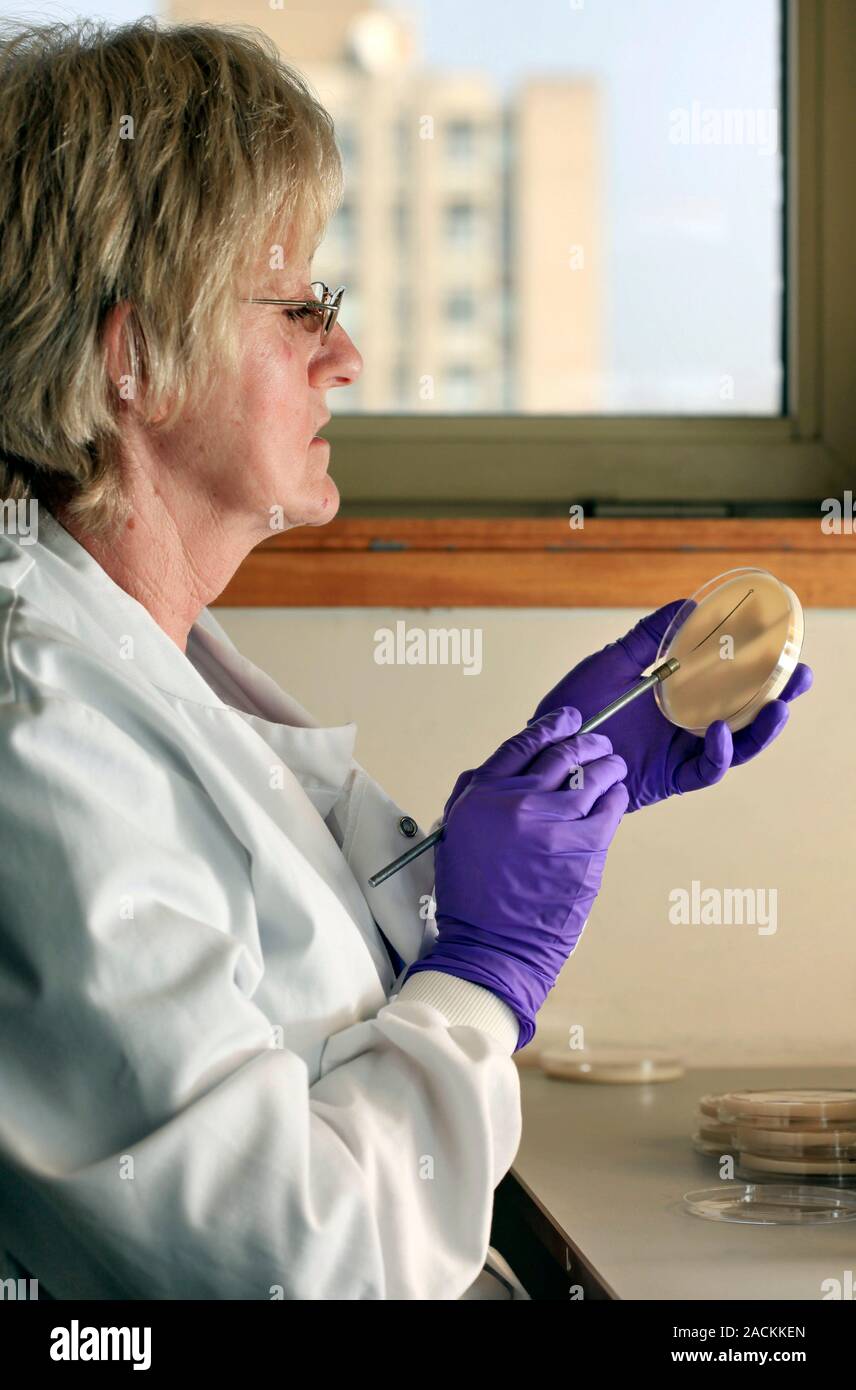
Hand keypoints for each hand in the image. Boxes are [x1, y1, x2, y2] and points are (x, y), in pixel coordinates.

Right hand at [406, 707, 628, 1049]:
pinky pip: (610, 808)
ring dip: (608, 766)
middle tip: (598, 745)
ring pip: (594, 775)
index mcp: (484, 794)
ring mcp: (554, 823)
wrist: (493, 944)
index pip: (524, 743)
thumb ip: (476, 793)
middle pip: (564, 753)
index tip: (568, 721)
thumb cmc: (472, 895)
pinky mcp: (585, 847)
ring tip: (614, 767)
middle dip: (587, 742)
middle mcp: (519, 800)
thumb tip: (508, 767)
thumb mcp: (456, 833)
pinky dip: (616, 797)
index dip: (552, 726)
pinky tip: (615, 797)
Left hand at [529, 600, 812, 811]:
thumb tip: (687, 604)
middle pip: (743, 714)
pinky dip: (718, 754)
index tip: (786, 648)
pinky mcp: (667, 780)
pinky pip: (703, 772)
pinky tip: (721, 732)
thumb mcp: (612, 663)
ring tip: (778, 705)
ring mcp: (678, 753)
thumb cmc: (572, 707)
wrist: (543, 750)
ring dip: (761, 728)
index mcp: (677, 696)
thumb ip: (648, 637)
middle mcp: (684, 725)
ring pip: (735, 746)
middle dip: (776, 698)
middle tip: (800, 676)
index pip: (728, 682)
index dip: (758, 669)